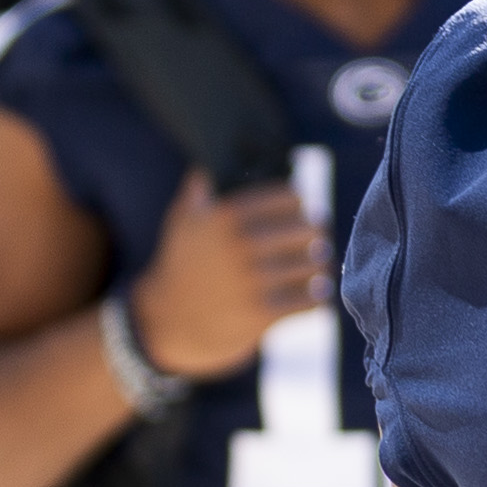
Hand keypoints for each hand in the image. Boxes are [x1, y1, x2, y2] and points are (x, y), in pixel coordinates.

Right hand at [124, 171, 326, 382]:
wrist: (167, 324)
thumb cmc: (181, 265)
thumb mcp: (182, 222)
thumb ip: (198, 190)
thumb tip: (209, 163)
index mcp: (225, 216)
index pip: (288, 197)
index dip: (299, 202)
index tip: (302, 206)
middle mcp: (240, 246)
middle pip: (307, 230)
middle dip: (314, 232)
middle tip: (317, 235)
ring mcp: (252, 282)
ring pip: (312, 265)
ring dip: (318, 264)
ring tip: (318, 262)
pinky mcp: (261, 314)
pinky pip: (309, 300)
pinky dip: (317, 295)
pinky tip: (315, 291)